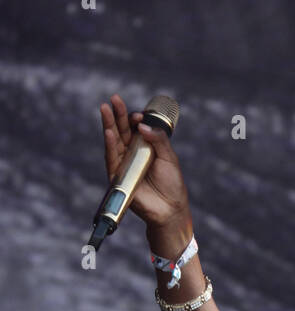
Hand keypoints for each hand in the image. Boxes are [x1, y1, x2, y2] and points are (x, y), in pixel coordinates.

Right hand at [99, 93, 191, 229]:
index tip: (139, 116)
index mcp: (146, 146)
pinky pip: (112, 157)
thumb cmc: (172, 184)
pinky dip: (110, 144)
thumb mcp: (169, 157)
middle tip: (113, 99)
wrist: (170, 209)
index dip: (135, 119)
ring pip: (114, 140)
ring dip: (109, 124)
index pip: (136, 127)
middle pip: (122, 129)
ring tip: (104, 108)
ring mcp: (124, 163)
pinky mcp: (118, 175)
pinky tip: (108, 132)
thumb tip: (142, 126)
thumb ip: (159, 139)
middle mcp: (133, 152)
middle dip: (118, 114)